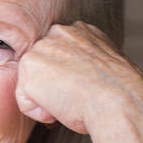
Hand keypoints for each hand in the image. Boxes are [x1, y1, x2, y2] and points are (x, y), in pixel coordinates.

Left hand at [15, 22, 142, 136]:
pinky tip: (59, 109)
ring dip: (46, 100)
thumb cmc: (118, 94)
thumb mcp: (103, 68)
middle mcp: (59, 32)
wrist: (119, 101)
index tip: (82, 90)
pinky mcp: (30, 66)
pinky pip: (24, 100)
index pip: (59, 58)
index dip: (67, 80)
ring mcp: (43, 47)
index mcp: (81, 30)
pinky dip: (38, 112)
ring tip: (70, 102)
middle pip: (42, 68)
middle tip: (76, 98)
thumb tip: (77, 77)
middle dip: (53, 87)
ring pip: (31, 83)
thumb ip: (85, 63)